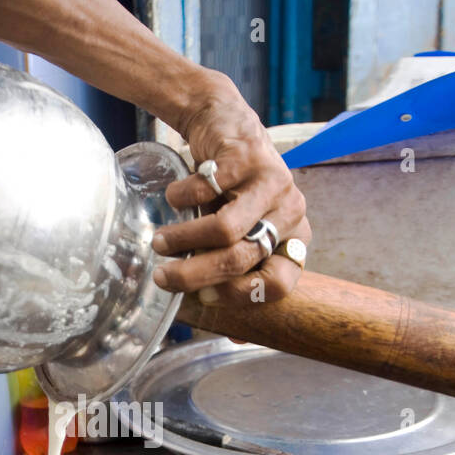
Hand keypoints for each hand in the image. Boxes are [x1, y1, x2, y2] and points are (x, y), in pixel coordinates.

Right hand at [150, 73, 309, 305]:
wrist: (222, 122)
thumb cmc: (229, 191)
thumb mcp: (240, 231)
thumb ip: (235, 272)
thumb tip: (226, 332)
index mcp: (296, 238)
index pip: (278, 284)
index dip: (239, 296)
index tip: (205, 298)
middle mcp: (292, 212)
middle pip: (241, 259)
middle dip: (194, 276)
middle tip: (162, 278)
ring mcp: (273, 182)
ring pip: (225, 230)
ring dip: (182, 241)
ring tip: (159, 243)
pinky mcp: (247, 156)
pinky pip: (206, 190)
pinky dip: (179, 198)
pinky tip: (172, 197)